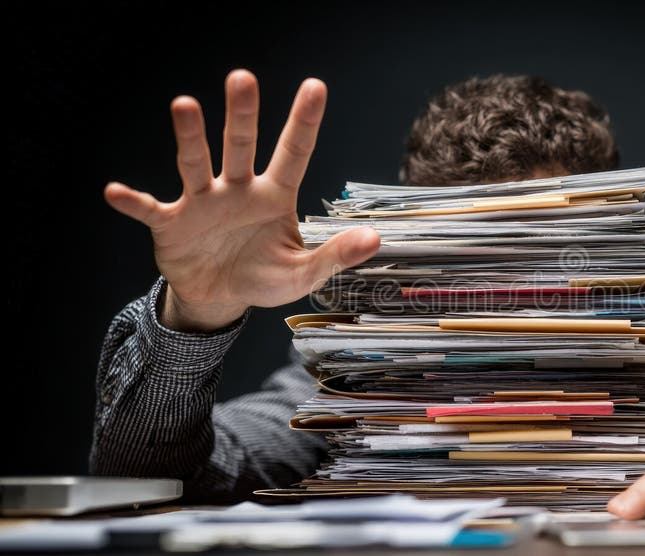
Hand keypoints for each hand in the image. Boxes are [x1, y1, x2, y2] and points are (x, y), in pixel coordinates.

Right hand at [105, 70, 379, 330]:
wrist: (221, 299)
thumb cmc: (263, 278)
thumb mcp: (304, 273)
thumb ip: (336, 255)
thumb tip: (374, 240)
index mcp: (275, 196)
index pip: (294, 152)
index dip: (304, 121)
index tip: (316, 87)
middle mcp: (237, 190)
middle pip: (240, 145)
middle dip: (242, 114)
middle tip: (243, 78)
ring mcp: (202, 203)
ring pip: (196, 164)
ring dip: (190, 137)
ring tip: (184, 106)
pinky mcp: (171, 225)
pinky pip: (150, 210)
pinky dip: (133, 202)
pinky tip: (116, 192)